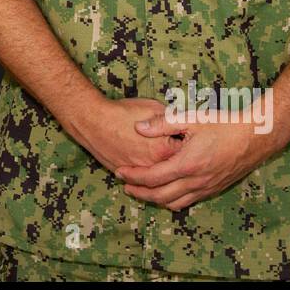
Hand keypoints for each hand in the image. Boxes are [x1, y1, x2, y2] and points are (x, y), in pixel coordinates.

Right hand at [70, 96, 184, 175]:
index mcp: (164, 149)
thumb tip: (183, 122)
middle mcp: (153, 165)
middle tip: (186, 155)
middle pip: (175, 171)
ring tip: (173, 167)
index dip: (192, 147)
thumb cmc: (123, 112)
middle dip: (182, 163)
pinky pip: (142, 181)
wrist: (93, 121)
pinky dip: (150, 178)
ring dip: (167, 175)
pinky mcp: (126, 174)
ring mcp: (139, 172)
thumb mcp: (152, 108)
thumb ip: (170, 119)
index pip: (187, 153)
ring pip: (159, 180)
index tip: (196, 142)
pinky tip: (154, 171)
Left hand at [116, 111, 278, 210]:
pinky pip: (189, 202)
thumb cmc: (225, 124)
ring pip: (174, 203)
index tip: (119, 171)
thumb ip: (162, 124)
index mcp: (187, 164)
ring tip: (142, 191)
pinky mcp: (215, 189)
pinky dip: (173, 200)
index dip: (133, 176)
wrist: (257, 136)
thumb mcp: (191, 118)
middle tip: (125, 186)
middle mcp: (196, 181)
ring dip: (155, 199)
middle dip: (139, 192)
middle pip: (159, 195)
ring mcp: (206, 188)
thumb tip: (138, 127)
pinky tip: (167, 192)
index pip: (152, 177)